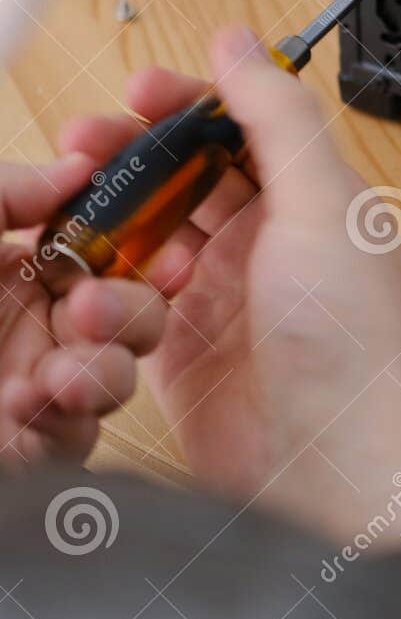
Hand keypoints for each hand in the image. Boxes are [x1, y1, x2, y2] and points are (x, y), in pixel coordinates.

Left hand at [0, 155, 165, 465]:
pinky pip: (76, 438)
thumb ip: (3, 191)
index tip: (165, 242)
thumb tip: (75, 170)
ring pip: (116, 378)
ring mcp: (27, 390)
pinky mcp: (22, 448)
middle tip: (91, 308)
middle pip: (132, 315)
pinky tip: (24, 404)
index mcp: (13, 268)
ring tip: (56, 371)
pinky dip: (64, 420)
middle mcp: (27, 327)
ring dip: (103, 371)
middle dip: (132, 309)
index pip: (106, 251)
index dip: (144, 246)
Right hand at [58, 28, 400, 508]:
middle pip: (186, 173)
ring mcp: (224, 296)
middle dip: (134, 151)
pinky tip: (97, 274)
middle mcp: (270, 243)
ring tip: (77, 204)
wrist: (326, 468)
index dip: (188, 102)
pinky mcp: (183, 349)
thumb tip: (243, 41)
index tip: (138, 89)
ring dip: (113, 214)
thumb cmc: (346, 346)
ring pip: (152, 230)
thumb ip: (278, 117)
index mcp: (313, 200)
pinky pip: (131, 295)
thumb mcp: (322, 205)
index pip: (242, 126)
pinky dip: (109, 281)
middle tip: (84, 140)